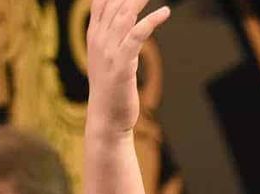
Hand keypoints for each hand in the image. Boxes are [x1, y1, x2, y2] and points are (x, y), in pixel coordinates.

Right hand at [86, 0, 170, 137]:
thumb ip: (114, 37)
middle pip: (114, 3)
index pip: (100, 2)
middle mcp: (98, 39)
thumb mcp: (108, 58)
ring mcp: (108, 51)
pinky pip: (137, 35)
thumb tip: (127, 22)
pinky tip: (165, 13)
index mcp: (93, 36)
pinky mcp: (122, 63)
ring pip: (124, 15)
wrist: (106, 117)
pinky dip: (152, 21)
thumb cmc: (111, 89)